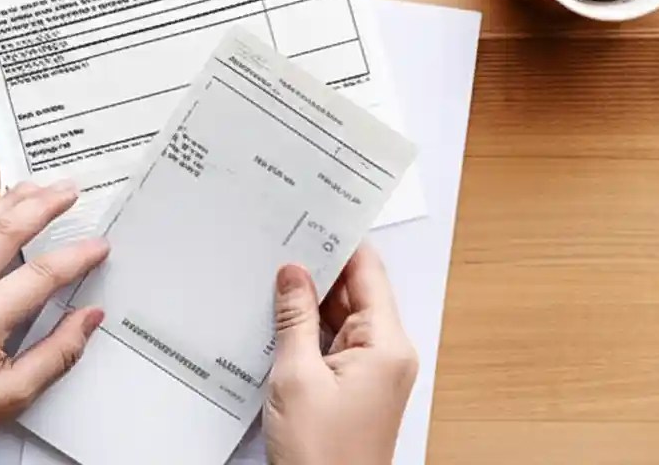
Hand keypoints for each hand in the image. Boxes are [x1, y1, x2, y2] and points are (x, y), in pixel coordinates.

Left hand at [0, 182, 108, 464]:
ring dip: (4, 203)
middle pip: (5, 231)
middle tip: (67, 191)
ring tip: (31, 190)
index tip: (97, 246)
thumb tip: (88, 318)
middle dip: (42, 205)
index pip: (41, 276)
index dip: (76, 256)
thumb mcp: (8, 399)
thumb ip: (56, 354)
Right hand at [263, 246, 417, 464]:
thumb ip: (293, 319)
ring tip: (271, 276)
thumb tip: (292, 273)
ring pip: (339, 319)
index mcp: (387, 345)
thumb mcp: (296, 376)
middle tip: (279, 241)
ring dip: (308, 302)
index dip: (342, 243)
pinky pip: (331, 344)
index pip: (368, 274)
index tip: (314, 216)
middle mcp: (387, 355)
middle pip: (354, 293)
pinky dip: (306, 330)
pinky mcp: (352, 388)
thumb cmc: (322, 456)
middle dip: (318, 270)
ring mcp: (370, 373)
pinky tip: (278, 318)